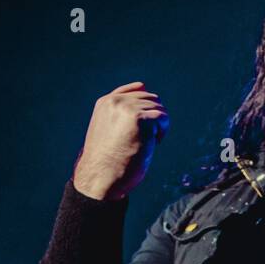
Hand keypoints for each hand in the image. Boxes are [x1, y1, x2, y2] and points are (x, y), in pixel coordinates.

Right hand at [72, 82, 167, 200]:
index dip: (146, 109)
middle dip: (153, 118)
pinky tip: (150, 145)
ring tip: (144, 143)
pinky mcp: (140, 119)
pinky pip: (163, 119)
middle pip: (152, 98)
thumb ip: (123, 110)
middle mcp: (116, 101)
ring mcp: (127, 109)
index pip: (137, 89)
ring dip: (158, 127)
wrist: (101, 177)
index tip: (141, 128)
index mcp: (106, 102)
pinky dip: (161, 133)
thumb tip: (144, 86)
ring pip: (159, 108)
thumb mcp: (111, 128)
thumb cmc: (109, 160)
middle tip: (142, 140)